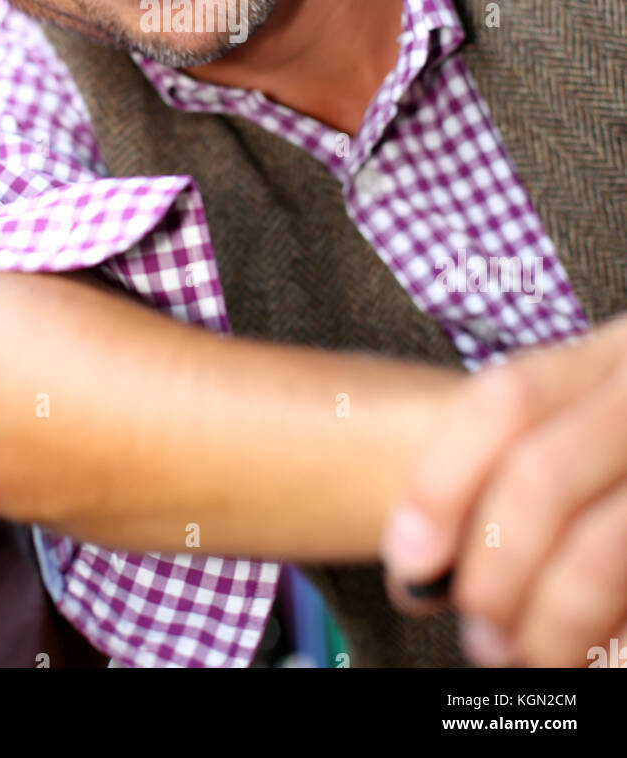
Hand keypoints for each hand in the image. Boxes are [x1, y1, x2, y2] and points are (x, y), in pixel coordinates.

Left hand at [379, 313, 626, 667]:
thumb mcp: (598, 422)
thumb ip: (524, 461)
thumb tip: (423, 564)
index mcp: (615, 355)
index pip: (507, 400)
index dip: (442, 481)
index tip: (408, 561)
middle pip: (544, 475)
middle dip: (492, 568)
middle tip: (475, 633)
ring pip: (602, 550)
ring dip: (548, 624)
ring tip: (525, 657)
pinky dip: (612, 639)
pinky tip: (595, 659)